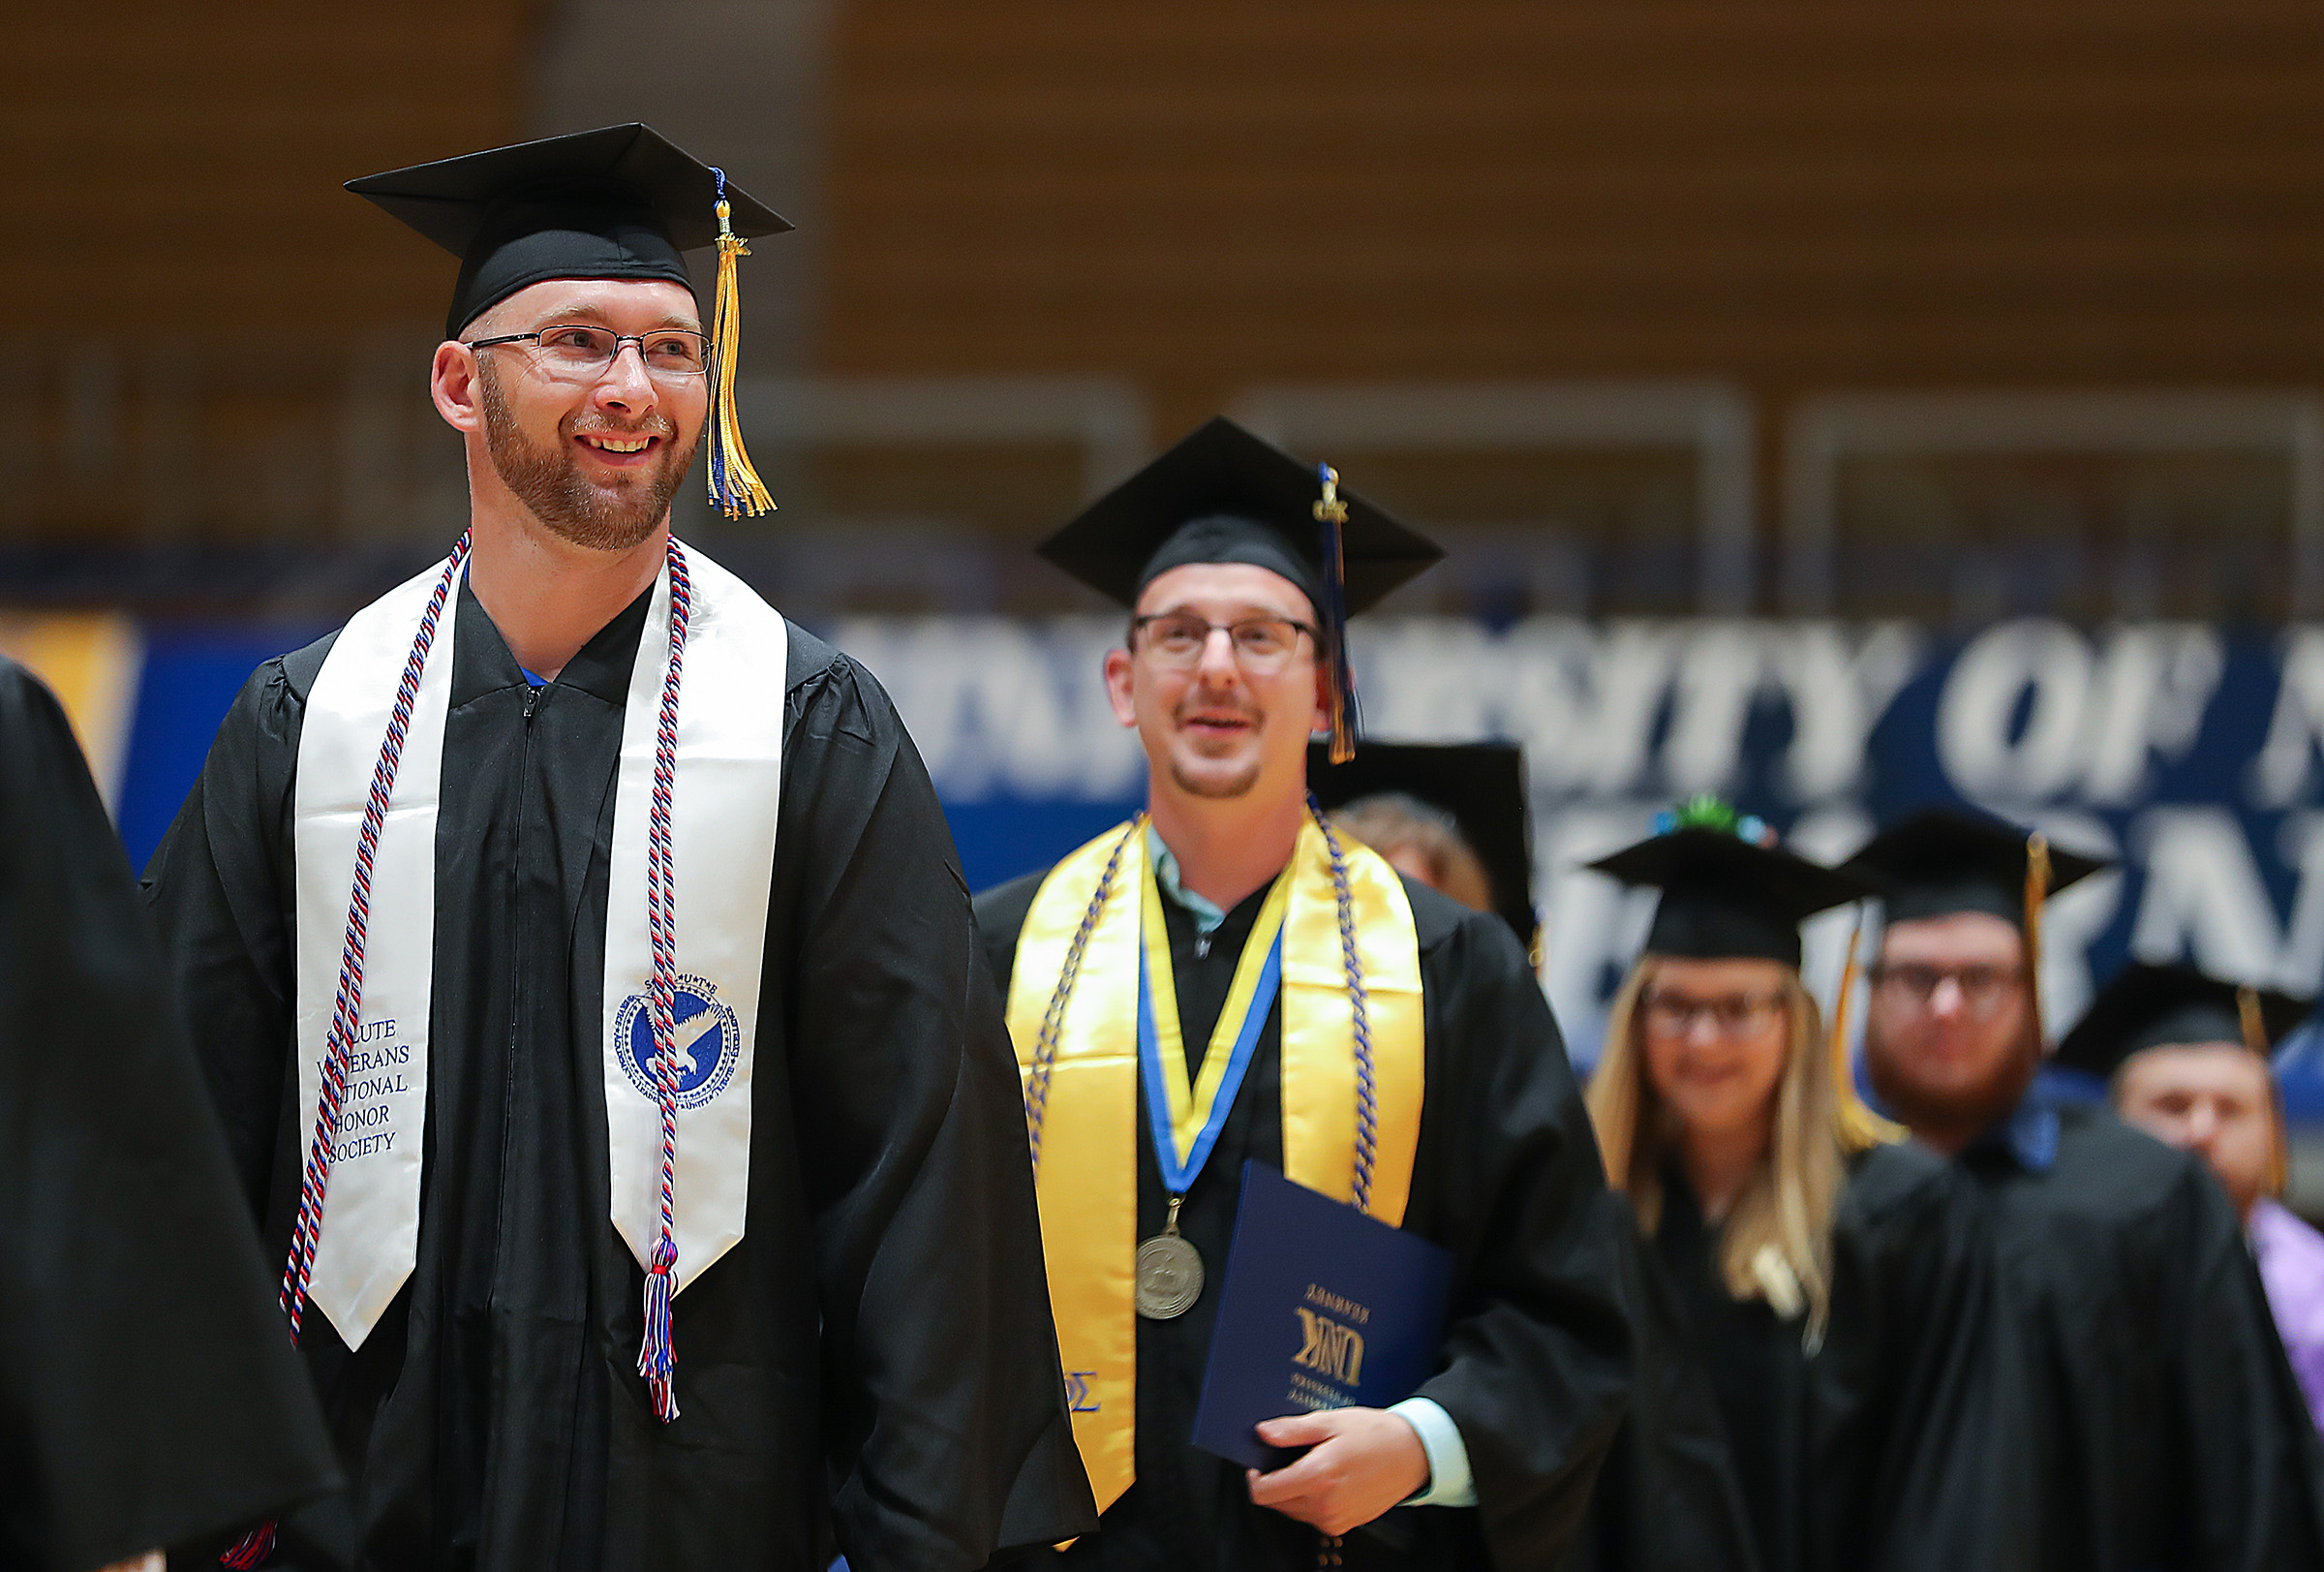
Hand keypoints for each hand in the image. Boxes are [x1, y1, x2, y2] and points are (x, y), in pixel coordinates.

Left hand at [1244, 1407, 1429, 1536]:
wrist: (1412, 1455)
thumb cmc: (1376, 1435)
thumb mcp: (1330, 1421)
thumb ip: (1292, 1430)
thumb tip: (1264, 1433)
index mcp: (1317, 1477)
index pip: (1263, 1493)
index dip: (1254, 1478)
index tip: (1258, 1465)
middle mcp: (1324, 1505)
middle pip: (1276, 1503)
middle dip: (1276, 1482)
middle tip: (1291, 1458)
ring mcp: (1334, 1518)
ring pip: (1293, 1511)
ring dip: (1293, 1491)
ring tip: (1314, 1465)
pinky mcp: (1344, 1525)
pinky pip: (1313, 1516)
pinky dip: (1311, 1500)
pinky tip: (1328, 1479)